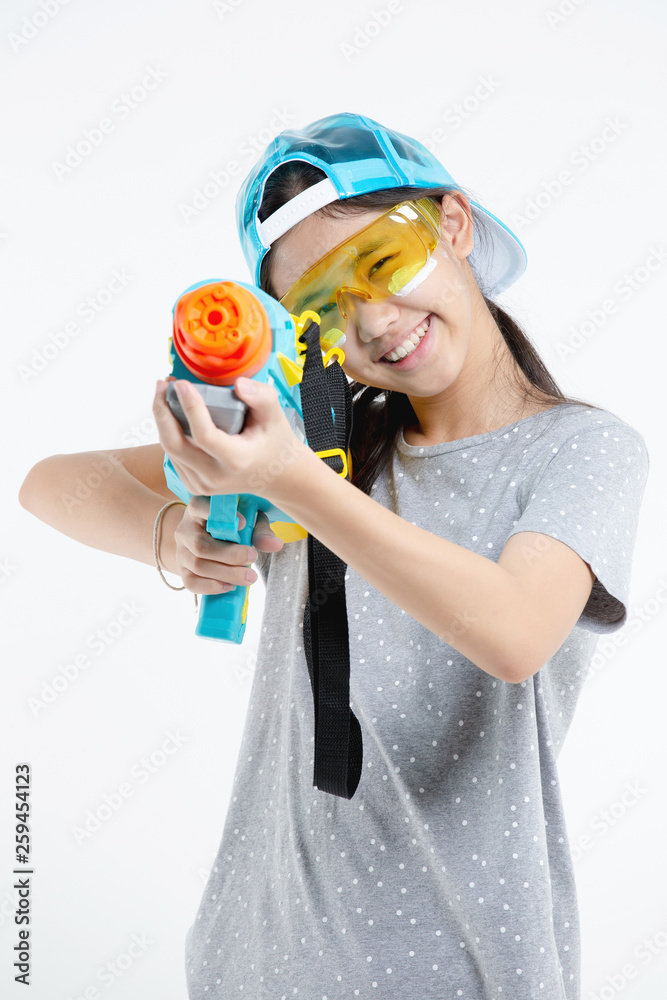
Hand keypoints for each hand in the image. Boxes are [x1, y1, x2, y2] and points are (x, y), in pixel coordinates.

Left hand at [153, 376, 311, 504]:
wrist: (276, 475)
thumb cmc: (274, 441)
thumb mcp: (276, 416)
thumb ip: (262, 397)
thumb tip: (238, 384)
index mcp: (237, 460)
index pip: (204, 434)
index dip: (189, 407)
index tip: (181, 383)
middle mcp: (216, 477)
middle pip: (175, 444)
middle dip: (162, 412)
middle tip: (162, 385)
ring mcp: (202, 485)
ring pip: (170, 450)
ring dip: (163, 420)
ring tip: (166, 393)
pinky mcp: (194, 486)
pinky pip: (174, 457)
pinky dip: (169, 434)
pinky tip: (172, 415)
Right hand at [168, 497, 283, 594]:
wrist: (205, 539)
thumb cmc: (229, 526)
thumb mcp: (246, 520)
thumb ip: (259, 531)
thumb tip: (276, 545)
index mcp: (197, 508)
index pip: (200, 506)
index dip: (217, 515)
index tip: (243, 523)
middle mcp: (184, 529)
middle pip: (200, 545)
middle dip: (230, 555)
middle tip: (253, 557)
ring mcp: (181, 551)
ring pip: (198, 565)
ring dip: (226, 574)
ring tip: (249, 577)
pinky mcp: (182, 570)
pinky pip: (191, 582)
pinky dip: (211, 587)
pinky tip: (229, 586)